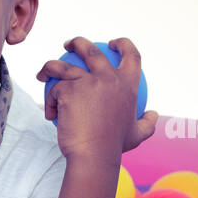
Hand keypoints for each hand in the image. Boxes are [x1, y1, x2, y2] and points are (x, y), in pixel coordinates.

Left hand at [36, 37, 157, 164]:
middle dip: (77, 42)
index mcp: (128, 84)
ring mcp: (87, 81)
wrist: (94, 155)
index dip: (123, 44)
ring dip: (50, 67)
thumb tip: (154, 114)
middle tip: (68, 46)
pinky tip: (49, 112)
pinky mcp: (68, 90)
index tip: (112, 43)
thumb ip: (148, 122)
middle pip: (90, 50)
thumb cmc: (114, 147)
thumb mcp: (138, 134)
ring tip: (43, 74)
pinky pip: (53, 90)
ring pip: (62, 66)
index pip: (131, 54)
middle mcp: (109, 77)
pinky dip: (49, 101)